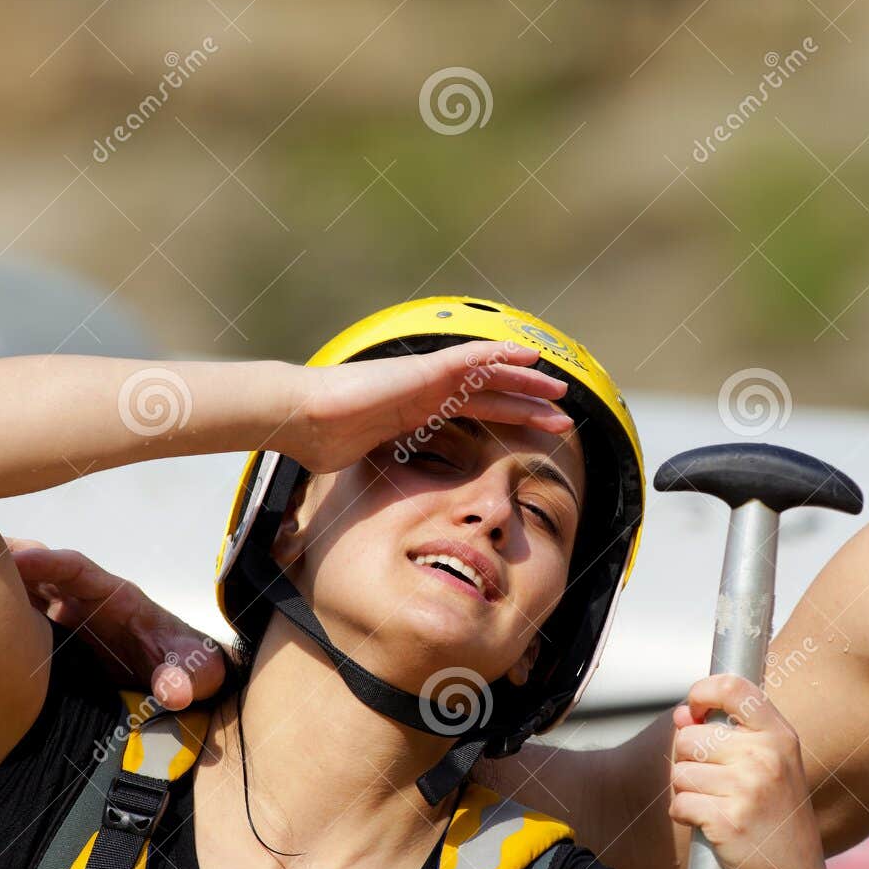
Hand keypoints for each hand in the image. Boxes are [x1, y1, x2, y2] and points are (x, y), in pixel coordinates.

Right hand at [6, 539, 225, 709]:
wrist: (182, 683)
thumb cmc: (191, 667)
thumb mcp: (200, 670)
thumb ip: (190, 675)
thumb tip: (174, 691)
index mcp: (112, 597)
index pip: (74, 569)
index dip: (45, 562)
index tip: (16, 559)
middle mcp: (78, 601)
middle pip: (30, 572)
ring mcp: (57, 620)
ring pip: (12, 595)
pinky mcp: (45, 643)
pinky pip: (9, 624)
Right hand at [273, 340, 573, 473]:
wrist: (305, 420)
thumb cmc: (324, 442)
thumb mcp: (370, 463)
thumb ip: (386, 472)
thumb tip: (384, 512)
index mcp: (421, 413)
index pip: (476, 415)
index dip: (509, 421)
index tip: (538, 432)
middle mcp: (430, 392)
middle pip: (492, 396)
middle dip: (528, 405)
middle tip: (563, 416)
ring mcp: (428, 378)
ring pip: (490, 376)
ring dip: (526, 382)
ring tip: (559, 390)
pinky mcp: (424, 369)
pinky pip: (470, 359)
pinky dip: (500, 355)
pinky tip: (527, 357)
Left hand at [669, 674, 827, 868]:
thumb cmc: (777, 819)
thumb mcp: (771, 767)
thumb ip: (728, 735)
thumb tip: (680, 714)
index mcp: (781, 736)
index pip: (734, 688)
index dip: (702, 692)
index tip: (693, 709)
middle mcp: (766, 757)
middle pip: (690, 737)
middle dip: (690, 761)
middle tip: (717, 785)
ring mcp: (747, 788)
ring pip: (680, 772)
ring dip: (687, 792)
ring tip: (717, 806)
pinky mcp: (727, 820)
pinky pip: (679, 803)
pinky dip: (685, 815)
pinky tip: (710, 825)